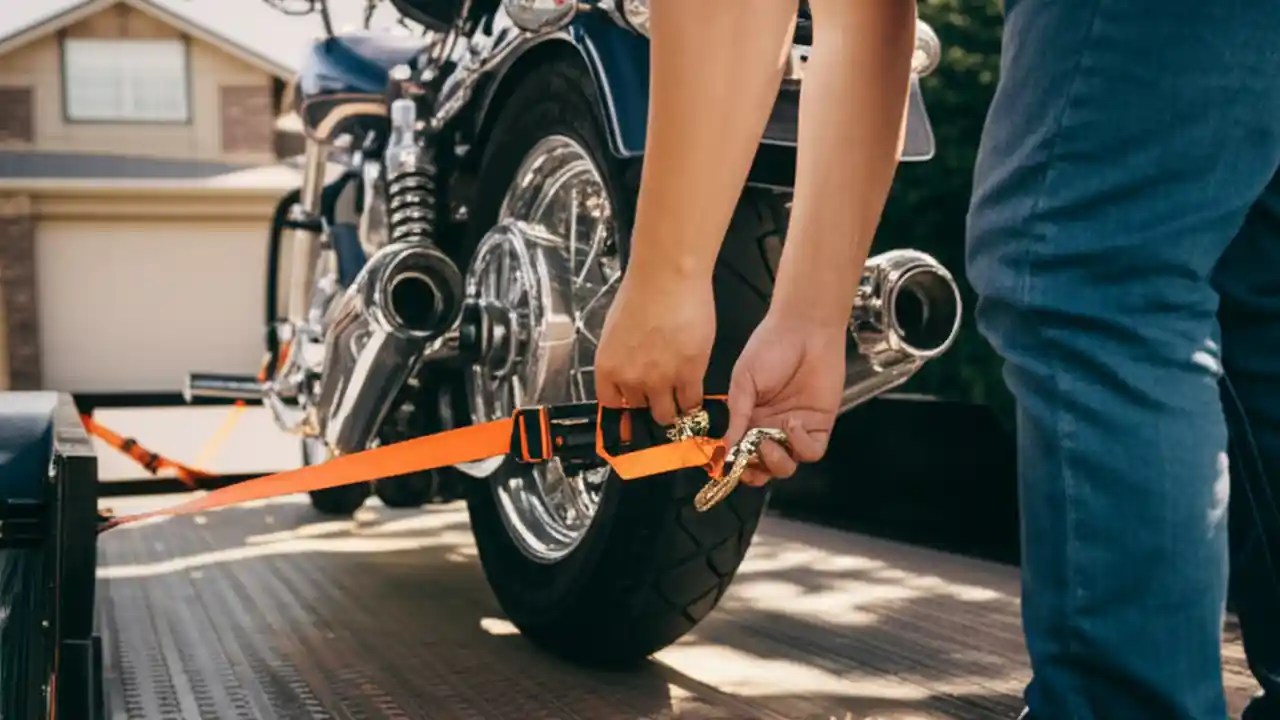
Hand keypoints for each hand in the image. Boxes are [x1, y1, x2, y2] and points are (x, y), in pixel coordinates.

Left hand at [594, 269, 714, 425]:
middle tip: (660, 391)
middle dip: (649, 400)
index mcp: (607, 366)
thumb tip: (631, 364)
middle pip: (640, 407)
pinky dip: (693, 402)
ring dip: (673, 408)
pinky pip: (691, 402)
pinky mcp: (689, 375)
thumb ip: (621, 354)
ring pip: (666, 413)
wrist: (668, 278)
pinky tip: (694, 393)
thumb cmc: (641, 291)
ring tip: (679, 399)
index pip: (610, 401)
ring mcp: (661, 380)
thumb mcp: (616, 328)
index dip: (624, 399)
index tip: (633, 397)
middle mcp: (630, 379)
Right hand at [725, 312, 846, 485]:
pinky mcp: (820, 426)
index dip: (733, 464)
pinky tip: (792, 423)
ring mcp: (795, 430)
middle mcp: (770, 428)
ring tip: (768, 441)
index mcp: (748, 418)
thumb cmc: (769, 347)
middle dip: (755, 472)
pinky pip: (811, 451)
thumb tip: (724, 447)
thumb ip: (736, 415)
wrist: (805, 329)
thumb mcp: (743, 380)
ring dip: (775, 462)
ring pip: (786, 466)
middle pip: (763, 467)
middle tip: (749, 460)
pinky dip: (800, 445)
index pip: (740, 452)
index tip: (725, 466)